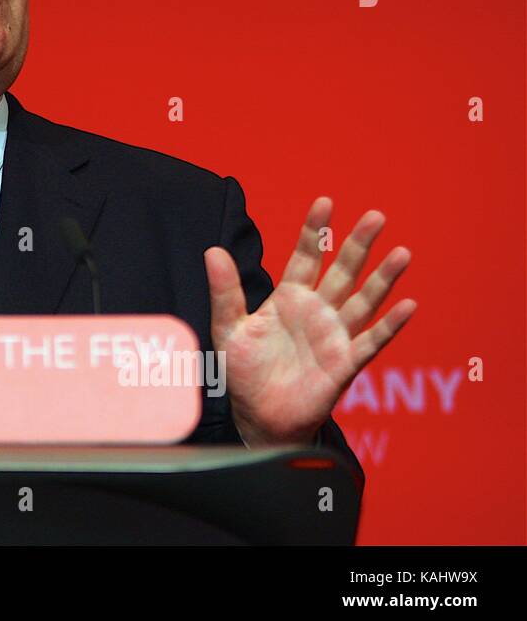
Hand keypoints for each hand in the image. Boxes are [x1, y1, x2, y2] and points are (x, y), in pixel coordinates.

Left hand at [205, 196, 416, 447]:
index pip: (305, 257)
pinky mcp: (345, 363)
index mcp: (288, 298)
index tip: (325, 203)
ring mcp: (334, 336)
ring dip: (383, 279)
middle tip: (375, 216)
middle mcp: (316, 311)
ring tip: (401, 253)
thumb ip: (224, 291)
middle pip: (342, 271)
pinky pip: (371, 340)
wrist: (258, 416)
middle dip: (357, 245)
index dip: (314, 232)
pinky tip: (408, 305)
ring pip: (363, 301)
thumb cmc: (244, 372)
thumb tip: (212, 250)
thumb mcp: (228, 328)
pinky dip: (389, 324)